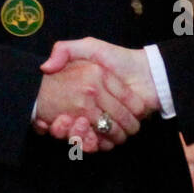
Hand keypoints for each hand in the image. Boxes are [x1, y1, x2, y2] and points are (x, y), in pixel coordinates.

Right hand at [39, 39, 158, 148]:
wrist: (148, 74)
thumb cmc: (119, 59)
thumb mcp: (89, 47)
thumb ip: (65, 50)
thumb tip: (45, 67)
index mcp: (80, 93)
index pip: (61, 110)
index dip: (56, 118)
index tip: (51, 118)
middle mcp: (88, 109)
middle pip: (72, 127)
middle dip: (67, 128)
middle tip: (64, 121)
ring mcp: (100, 121)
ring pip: (84, 138)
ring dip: (80, 137)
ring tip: (80, 126)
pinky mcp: (113, 132)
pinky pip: (100, 144)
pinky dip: (96, 145)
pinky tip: (93, 139)